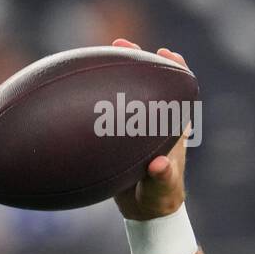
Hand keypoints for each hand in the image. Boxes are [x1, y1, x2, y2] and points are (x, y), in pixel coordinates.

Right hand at [111, 39, 192, 220]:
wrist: (146, 210)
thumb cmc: (160, 198)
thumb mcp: (162, 190)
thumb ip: (162, 178)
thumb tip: (159, 165)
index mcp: (173, 129)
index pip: (181, 93)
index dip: (177, 71)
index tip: (168, 54)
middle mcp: (156, 122)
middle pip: (151, 83)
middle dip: (140, 60)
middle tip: (123, 42)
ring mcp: (136, 125)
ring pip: (127, 91)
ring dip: (116, 70)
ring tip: (101, 50)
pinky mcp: (118, 134)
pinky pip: (106, 108)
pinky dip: (94, 95)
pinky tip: (74, 85)